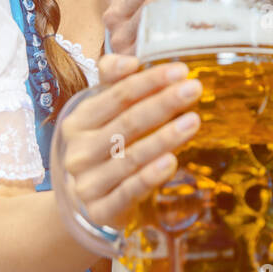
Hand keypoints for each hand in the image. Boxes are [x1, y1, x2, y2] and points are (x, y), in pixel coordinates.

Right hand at [57, 54, 201, 231]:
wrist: (84, 202)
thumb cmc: (104, 147)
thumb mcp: (103, 113)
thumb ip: (115, 82)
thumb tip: (130, 60)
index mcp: (78, 121)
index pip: (117, 95)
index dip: (149, 81)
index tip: (181, 70)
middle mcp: (79, 152)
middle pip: (126, 123)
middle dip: (162, 103)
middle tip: (194, 89)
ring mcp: (87, 183)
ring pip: (130, 157)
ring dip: (164, 138)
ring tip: (194, 121)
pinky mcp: (100, 211)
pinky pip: (129, 191)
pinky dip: (150, 176)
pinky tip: (172, 161)